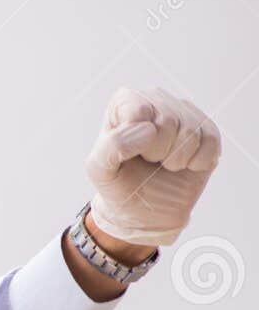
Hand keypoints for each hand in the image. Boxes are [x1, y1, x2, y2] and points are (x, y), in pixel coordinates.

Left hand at [84, 87, 220, 247]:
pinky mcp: (207, 129)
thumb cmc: (119, 184)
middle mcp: (156, 99)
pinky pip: (211, 141)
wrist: (144, 210)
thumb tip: (150, 129)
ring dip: (177, 159)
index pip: (140, 110)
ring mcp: (184, 113)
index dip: (138, 142)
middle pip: (169, 120)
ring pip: (192, 131)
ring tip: (164, 164)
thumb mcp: (99, 169)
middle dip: (158, 152)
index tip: (129, 156)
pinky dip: (197, 163)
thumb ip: (112, 146)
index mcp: (125, 103)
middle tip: (149, 162)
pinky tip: (184, 165)